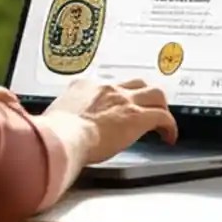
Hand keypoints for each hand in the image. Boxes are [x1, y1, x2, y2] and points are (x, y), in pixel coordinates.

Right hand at [41, 78, 177, 163]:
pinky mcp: (138, 118)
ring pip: (155, 94)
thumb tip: (52, 126)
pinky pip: (163, 117)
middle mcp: (107, 89)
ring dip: (160, 106)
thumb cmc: (53, 133)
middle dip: (142, 95)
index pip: (104, 85)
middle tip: (145, 107)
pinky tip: (168, 136)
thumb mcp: (52, 117)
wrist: (63, 138)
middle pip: (135, 83)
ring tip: (162, 119)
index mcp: (84, 86)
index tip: (114, 107)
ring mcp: (124, 101)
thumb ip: (58, 117)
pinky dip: (169, 126)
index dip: (113, 96)